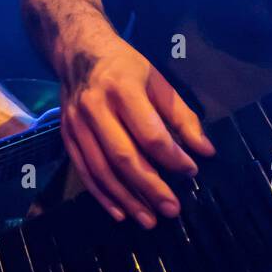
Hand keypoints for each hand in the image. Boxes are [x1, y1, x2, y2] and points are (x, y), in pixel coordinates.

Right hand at [59, 35, 214, 226]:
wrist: (78, 52)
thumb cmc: (125, 66)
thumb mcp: (158, 81)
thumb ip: (182, 116)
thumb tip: (205, 151)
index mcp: (123, 88)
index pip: (150, 133)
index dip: (173, 157)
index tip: (192, 171)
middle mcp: (96, 107)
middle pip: (123, 156)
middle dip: (149, 187)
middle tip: (172, 209)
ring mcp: (76, 124)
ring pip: (102, 170)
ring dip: (126, 199)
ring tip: (149, 220)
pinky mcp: (66, 136)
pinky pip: (84, 171)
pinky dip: (102, 195)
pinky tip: (120, 212)